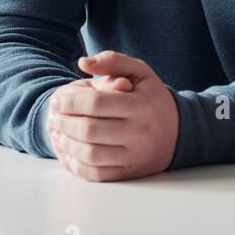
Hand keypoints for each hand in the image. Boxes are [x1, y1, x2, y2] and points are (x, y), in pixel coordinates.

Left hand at [45, 51, 178, 181]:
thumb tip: (83, 62)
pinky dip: (75, 163)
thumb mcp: (141, 73)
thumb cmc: (152, 99)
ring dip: (66, 143)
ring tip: (59, 131)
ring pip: (89, 153)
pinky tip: (69, 150)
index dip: (70, 102)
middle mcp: (140, 132)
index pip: (96, 103)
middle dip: (64, 122)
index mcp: (142, 105)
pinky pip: (94, 173)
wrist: (180, 133)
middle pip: (89, 130)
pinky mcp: (128, 173)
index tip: (57, 100)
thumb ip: (113, 61)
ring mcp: (134, 155)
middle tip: (54, 116)